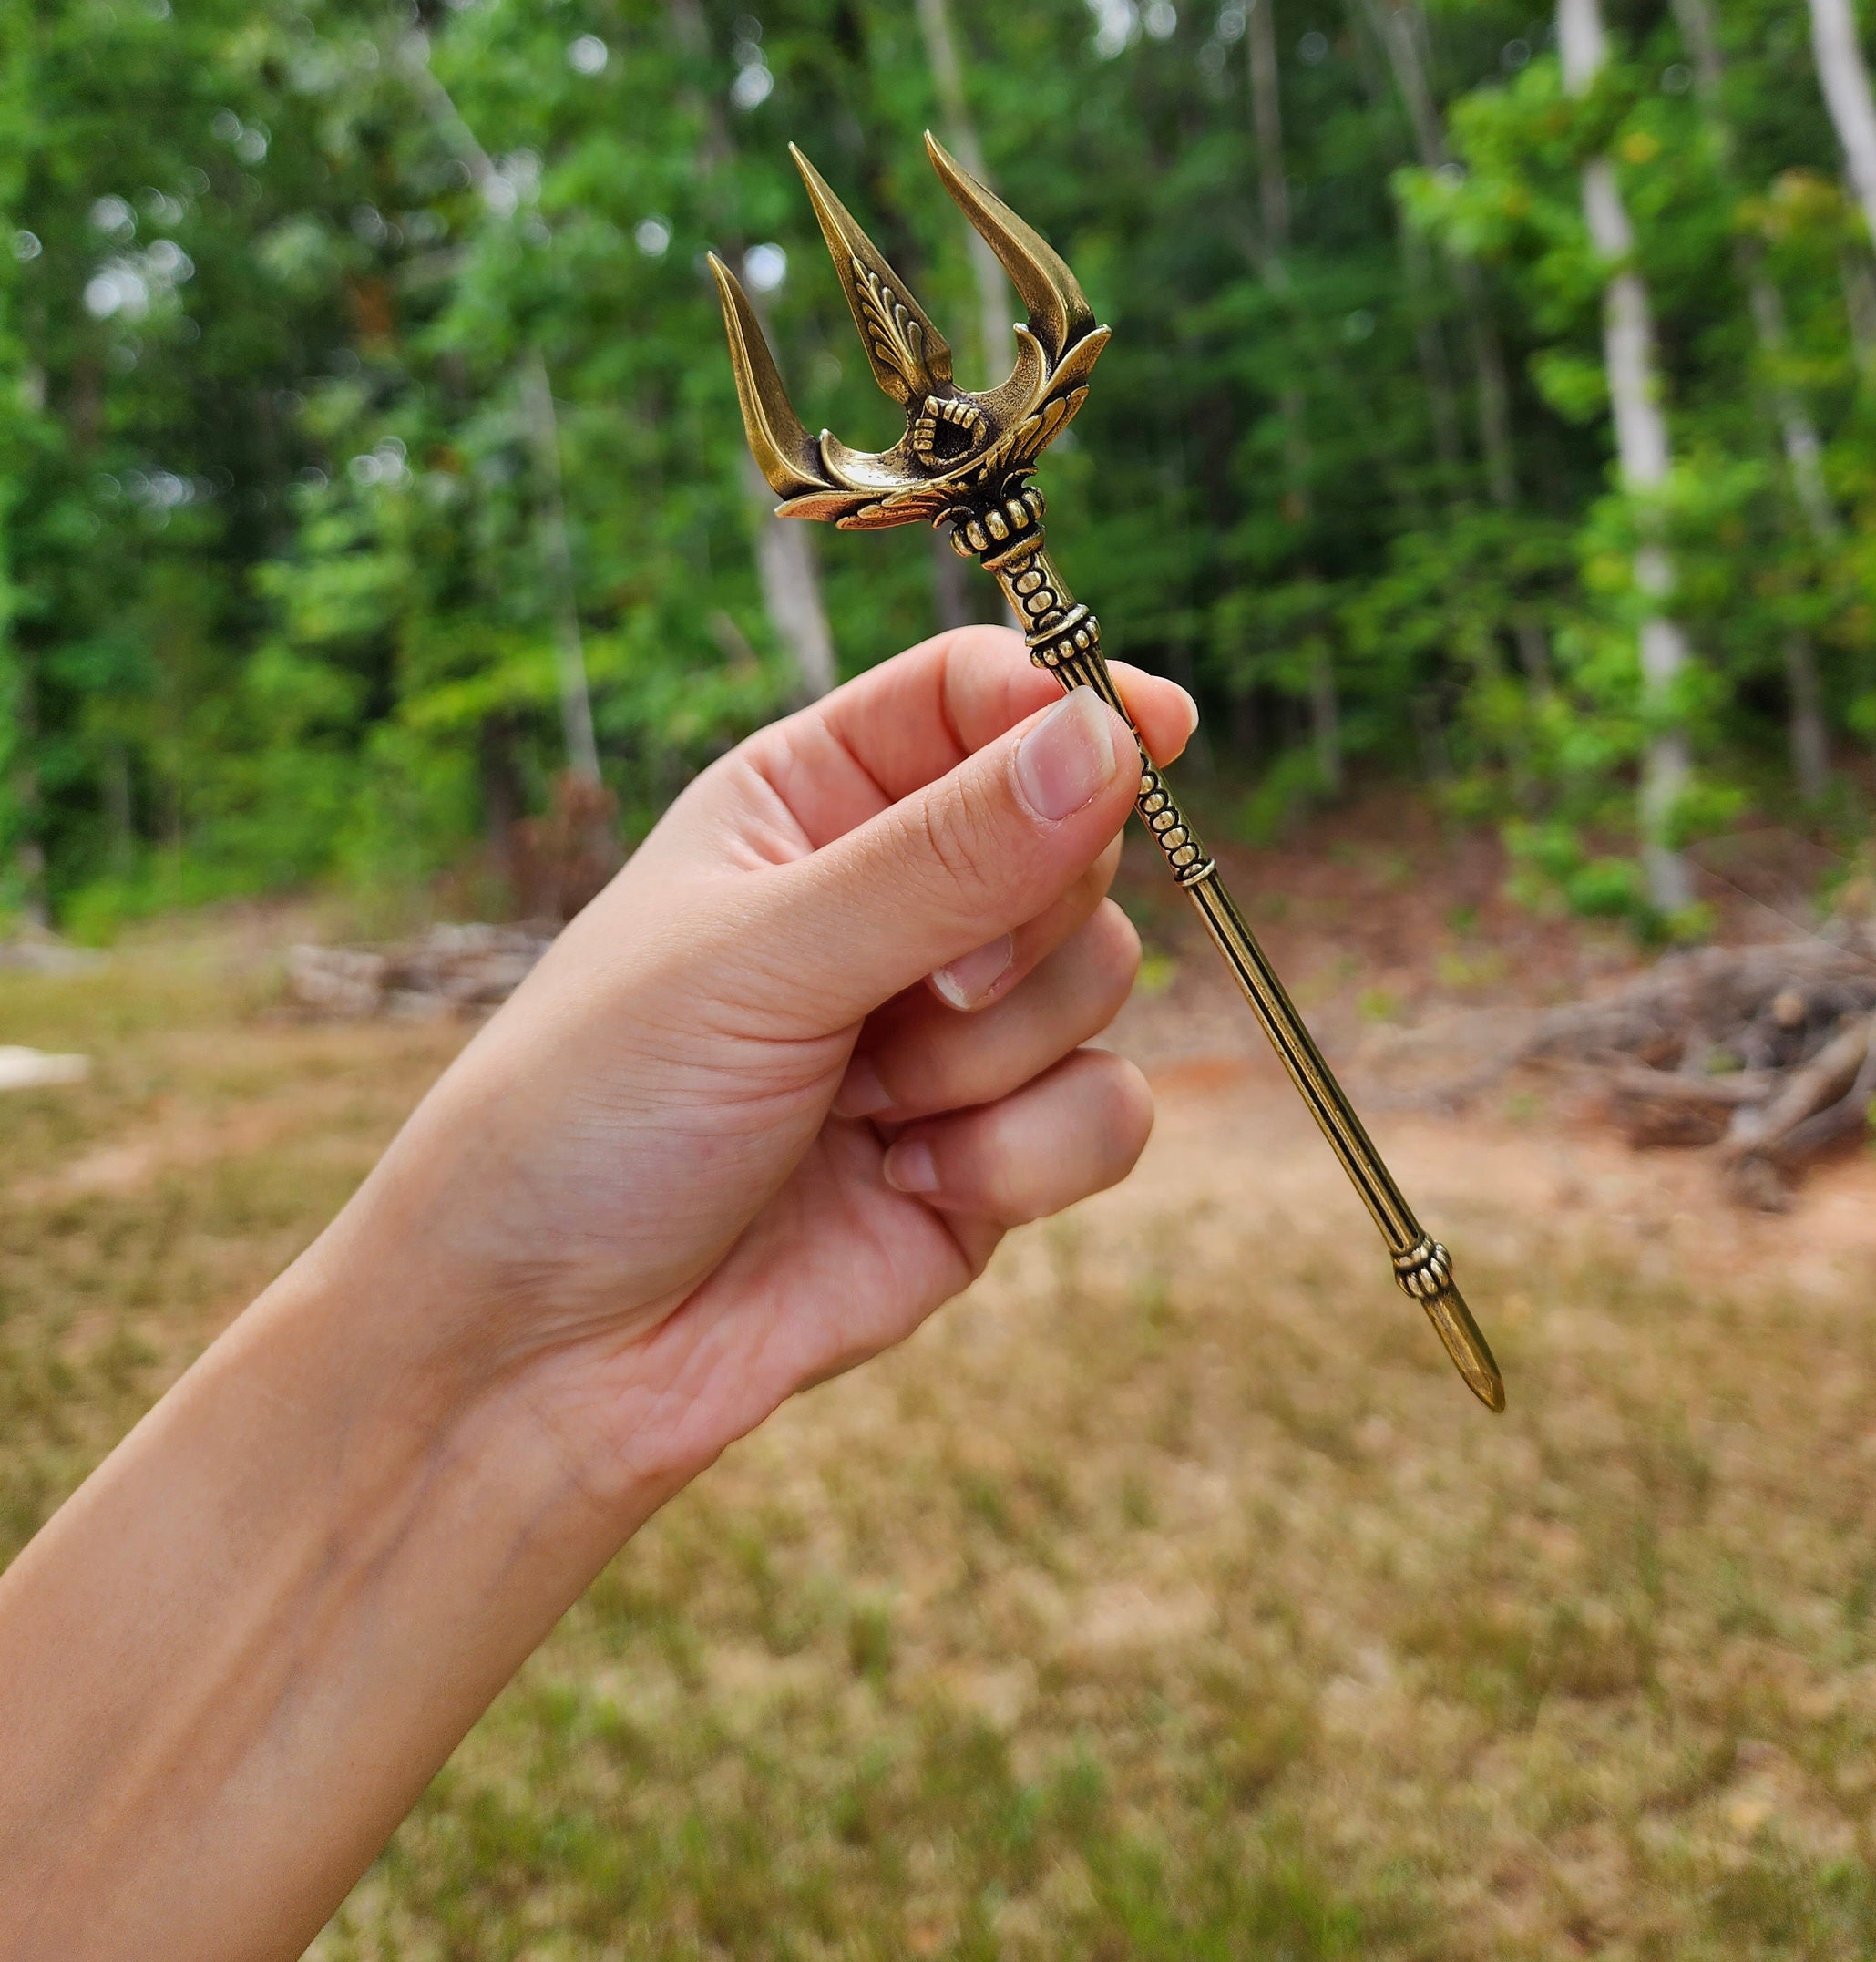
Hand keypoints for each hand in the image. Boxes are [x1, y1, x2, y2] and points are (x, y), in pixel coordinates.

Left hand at [327, 626, 1194, 1508]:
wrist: (546, 1356)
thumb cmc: (595, 1115)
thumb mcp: (759, 959)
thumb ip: (944, 856)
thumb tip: (1108, 737)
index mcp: (809, 800)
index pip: (975, 694)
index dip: (1071, 700)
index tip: (1156, 728)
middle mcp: (893, 899)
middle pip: (1073, 829)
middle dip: (1025, 916)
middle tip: (930, 986)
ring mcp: (951, 1029)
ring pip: (1104, 974)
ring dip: (1002, 1052)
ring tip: (872, 1108)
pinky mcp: (993, 1153)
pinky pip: (1109, 1112)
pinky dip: (1027, 1154)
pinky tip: (911, 1183)